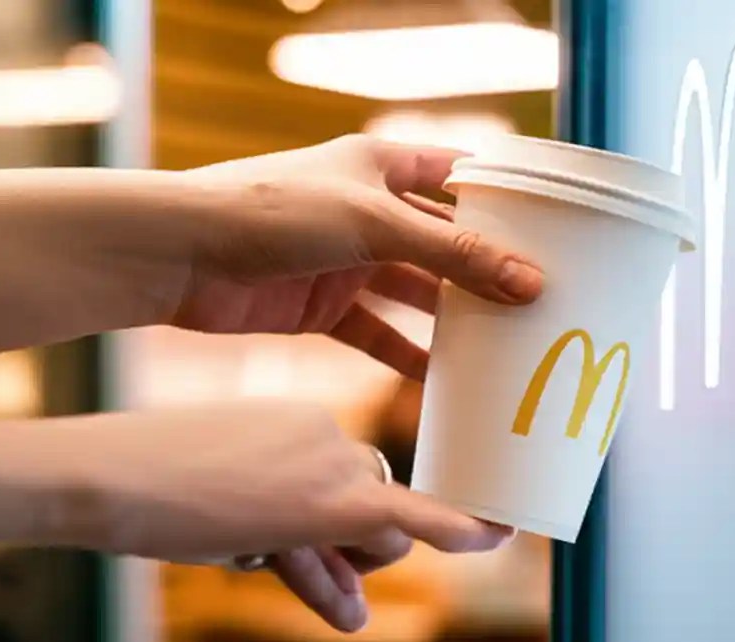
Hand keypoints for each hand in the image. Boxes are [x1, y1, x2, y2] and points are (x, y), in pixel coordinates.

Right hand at [57, 401, 511, 630]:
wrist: (110, 475)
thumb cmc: (153, 492)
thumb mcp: (233, 518)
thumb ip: (301, 556)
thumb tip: (358, 616)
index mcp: (303, 423)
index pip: (347, 477)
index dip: (351, 519)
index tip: (356, 532)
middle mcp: (329, 433)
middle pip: (376, 504)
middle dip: (353, 552)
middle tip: (312, 574)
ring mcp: (333, 461)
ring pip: (381, 532)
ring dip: (347, 570)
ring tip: (288, 570)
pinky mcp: (332, 498)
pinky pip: (415, 516)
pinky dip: (460, 529)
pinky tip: (498, 534)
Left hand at [177, 134, 543, 379]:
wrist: (179, 256)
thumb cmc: (270, 212)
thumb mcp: (375, 226)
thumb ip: (453, 256)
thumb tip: (531, 284)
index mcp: (384, 165)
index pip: (460, 175)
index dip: (505, 200)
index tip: (555, 231)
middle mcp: (370, 209)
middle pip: (445, 242)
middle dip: (488, 272)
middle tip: (541, 304)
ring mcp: (348, 260)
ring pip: (416, 293)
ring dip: (453, 320)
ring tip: (503, 349)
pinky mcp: (324, 306)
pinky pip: (379, 333)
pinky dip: (407, 357)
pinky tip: (441, 383)